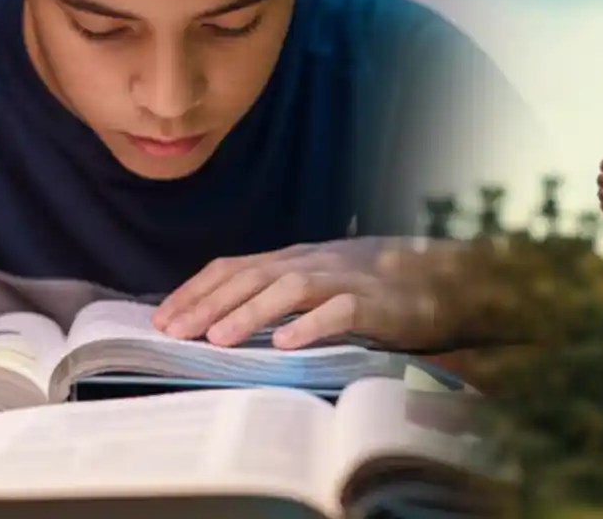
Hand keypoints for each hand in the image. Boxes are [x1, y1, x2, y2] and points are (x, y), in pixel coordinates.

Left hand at [152, 237, 463, 351]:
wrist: (440, 278)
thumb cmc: (372, 287)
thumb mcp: (319, 285)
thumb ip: (280, 295)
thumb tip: (221, 319)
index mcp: (294, 259)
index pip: (235, 266)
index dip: (197, 289)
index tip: (162, 317)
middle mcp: (313, 262)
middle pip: (253, 275)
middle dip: (209, 302)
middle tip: (176, 331)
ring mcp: (345, 279)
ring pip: (291, 287)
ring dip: (251, 311)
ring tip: (219, 339)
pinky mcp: (376, 302)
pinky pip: (341, 310)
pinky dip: (313, 324)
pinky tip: (288, 343)